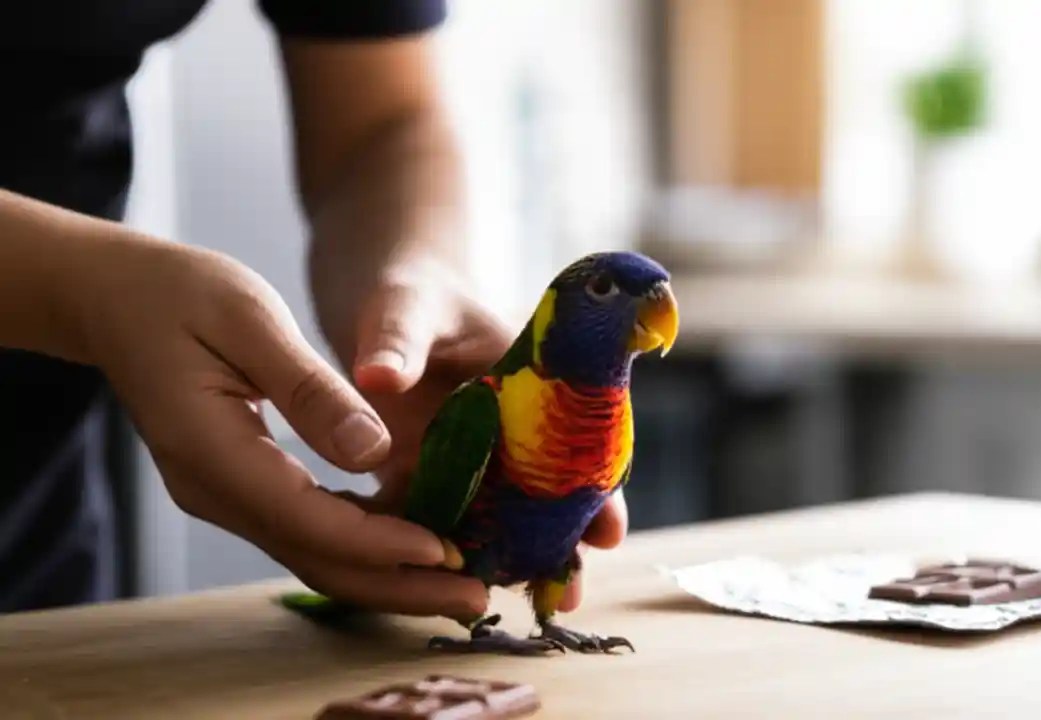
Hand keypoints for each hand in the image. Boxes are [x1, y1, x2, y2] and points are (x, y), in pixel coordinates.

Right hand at [75, 235, 487, 617]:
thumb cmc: (184, 293)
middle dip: (398, 585)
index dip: (379, 542)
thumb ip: (309, 390)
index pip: (306, 520)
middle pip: (315, 560)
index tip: (443, 549)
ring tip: (460, 583)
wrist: (117, 299)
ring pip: (314, 556)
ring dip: (389, 576)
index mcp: (211, 450)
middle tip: (473, 595)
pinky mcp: (242, 488)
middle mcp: (215, 491)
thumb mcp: (251, 319)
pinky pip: (309, 531)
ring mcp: (224, 496)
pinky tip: (417, 543)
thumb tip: (372, 451)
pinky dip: (366, 545)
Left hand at [316, 258, 628, 611]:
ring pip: (494, 513)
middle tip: (567, 596)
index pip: (580, 438)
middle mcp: (506, 424)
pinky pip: (434, 515)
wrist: (373, 285)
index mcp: (530, 381)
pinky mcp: (421, 467)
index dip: (599, 487)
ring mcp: (466, 451)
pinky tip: (432, 586)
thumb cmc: (408, 284)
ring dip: (502, 555)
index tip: (610, 532)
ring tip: (507, 602)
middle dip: (559, 543)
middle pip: (545, 490)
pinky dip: (437, 546)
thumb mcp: (405, 307)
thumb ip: (396, 342)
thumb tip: (378, 378)